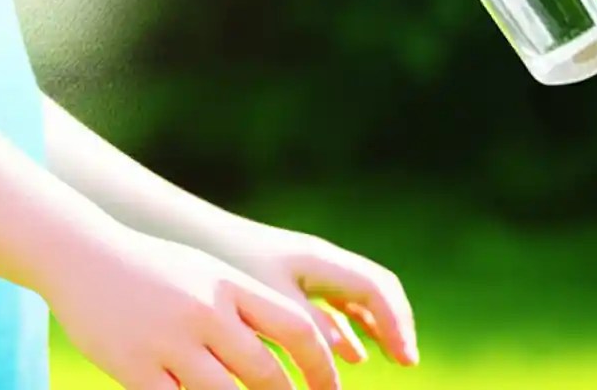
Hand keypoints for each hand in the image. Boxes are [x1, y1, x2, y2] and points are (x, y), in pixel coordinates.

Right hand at [42, 228, 340, 389]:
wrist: (80, 254)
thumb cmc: (150, 269)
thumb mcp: (204, 274)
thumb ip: (244, 308)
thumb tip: (292, 347)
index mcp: (228, 285)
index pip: (297, 330)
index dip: (323, 368)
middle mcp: (205, 311)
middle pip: (266, 373)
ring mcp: (169, 341)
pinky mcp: (135, 367)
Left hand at [208, 220, 417, 367]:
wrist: (190, 236)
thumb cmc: (228, 266)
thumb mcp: (272, 301)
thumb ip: (309, 330)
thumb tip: (341, 357)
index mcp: (320, 260)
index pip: (377, 289)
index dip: (396, 325)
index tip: (405, 361)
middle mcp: (319, 259)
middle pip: (375, 289)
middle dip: (394, 324)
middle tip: (405, 360)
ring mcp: (305, 266)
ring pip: (355, 296)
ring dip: (373, 326)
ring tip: (386, 357)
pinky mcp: (289, 277)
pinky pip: (333, 302)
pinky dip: (347, 327)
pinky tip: (349, 354)